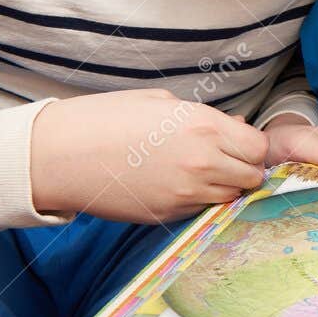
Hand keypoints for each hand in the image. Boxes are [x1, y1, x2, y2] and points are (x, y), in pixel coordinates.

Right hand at [30, 89, 270, 223]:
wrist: (59, 155)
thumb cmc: (106, 119)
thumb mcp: (161, 103)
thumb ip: (205, 117)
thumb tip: (236, 126)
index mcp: (203, 127)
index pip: (258, 147)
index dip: (250, 146)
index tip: (238, 143)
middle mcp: (202, 163)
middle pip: (251, 176)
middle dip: (243, 168)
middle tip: (223, 159)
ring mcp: (185, 193)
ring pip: (230, 197)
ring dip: (224, 186)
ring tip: (197, 172)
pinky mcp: (168, 214)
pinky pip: (201, 209)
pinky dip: (199, 200)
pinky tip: (175, 184)